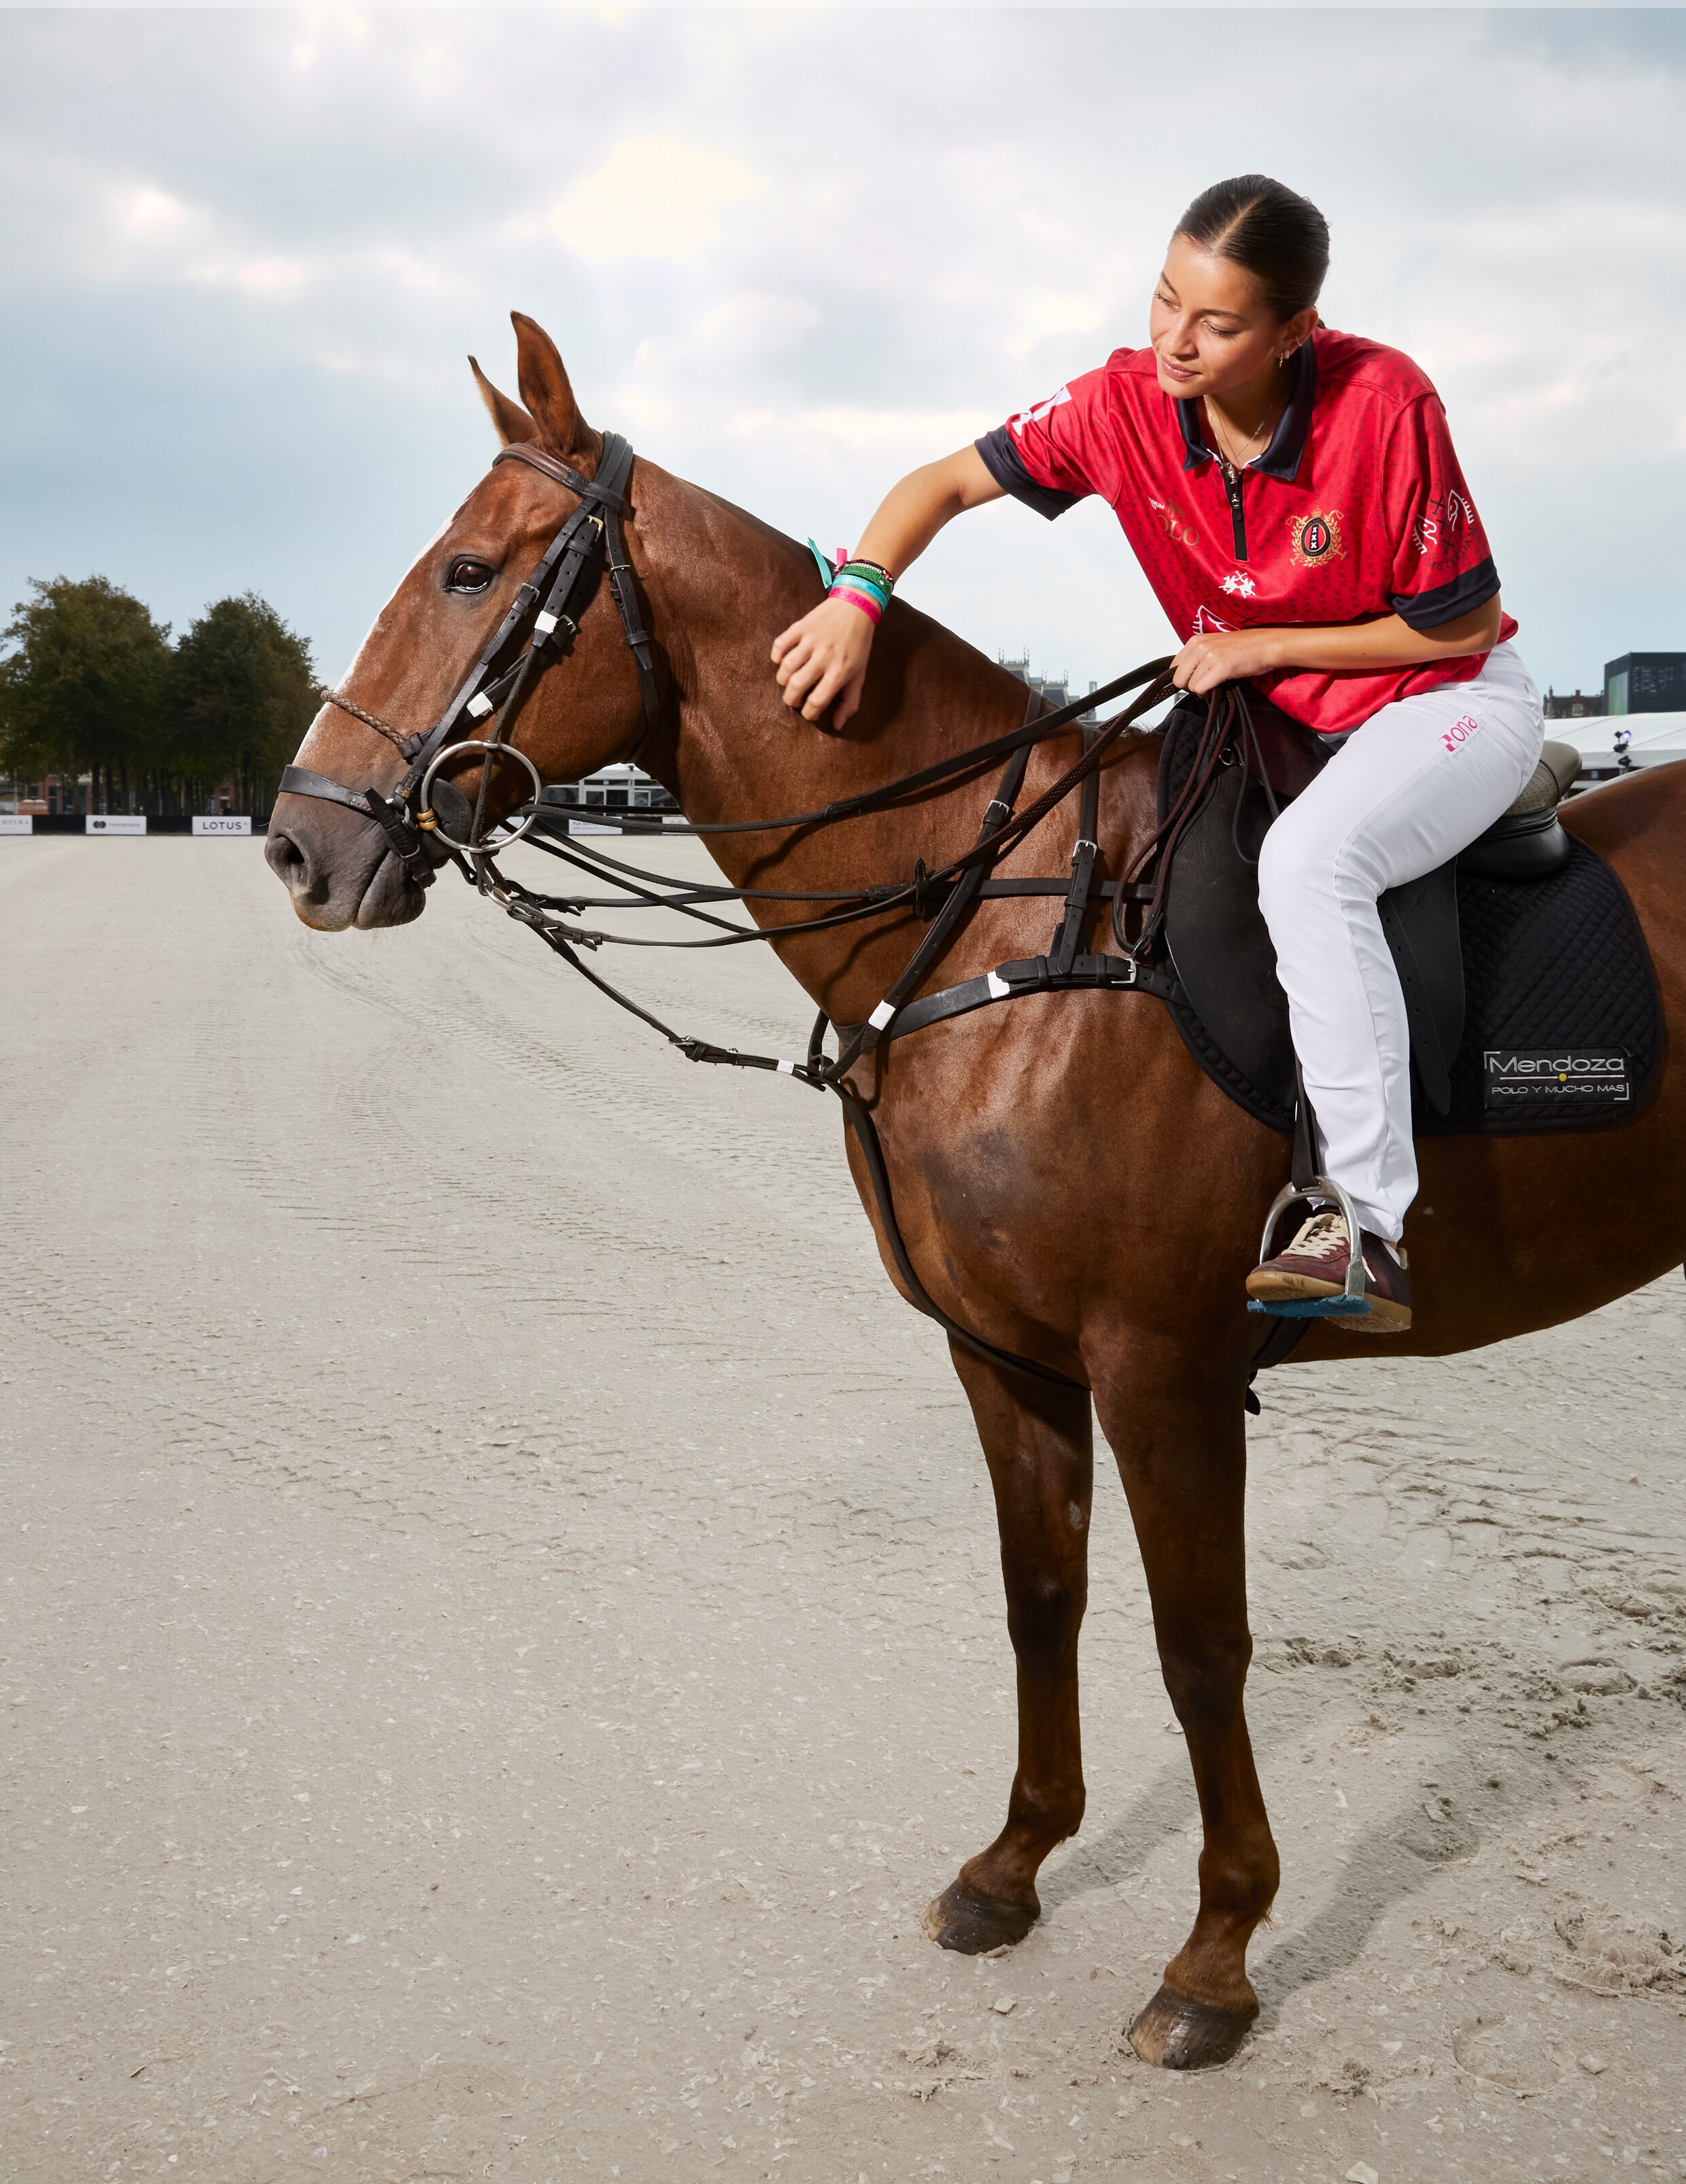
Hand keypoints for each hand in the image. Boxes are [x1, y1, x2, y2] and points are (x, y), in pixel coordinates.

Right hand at [771, 596, 875, 727]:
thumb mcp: (859, 675)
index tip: (809, 711)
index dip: (808, 714)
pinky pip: (779, 645)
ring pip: (785, 668)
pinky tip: (782, 660)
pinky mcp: (801, 627)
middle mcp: (824, 657)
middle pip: (796, 687)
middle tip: (795, 699)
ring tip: (789, 681)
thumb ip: (849, 702)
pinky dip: (776, 656)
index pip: (816, 702)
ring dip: (783, 680)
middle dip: (791, 700)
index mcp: (840, 672)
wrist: (856, 607)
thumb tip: (836, 725)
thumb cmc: (858, 645)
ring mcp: (811, 641)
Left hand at [1170, 627, 1284, 695]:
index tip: (1196, 679)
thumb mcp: (1214, 647)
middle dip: (1190, 687)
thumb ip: (1197, 658)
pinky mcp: (1221, 667)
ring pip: (1190, 686)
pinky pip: (1201, 689)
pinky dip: (1208, 694)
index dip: (1184, 678)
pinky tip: (1219, 686)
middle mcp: (1200, 646)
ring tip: (1216, 683)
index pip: (1174, 668)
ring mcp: (1210, 656)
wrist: (1267, 645)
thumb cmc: (1245, 648)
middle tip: (1206, 684)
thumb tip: (1185, 676)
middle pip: (1178, 679)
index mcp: (1195, 641)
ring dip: (1202, 691)